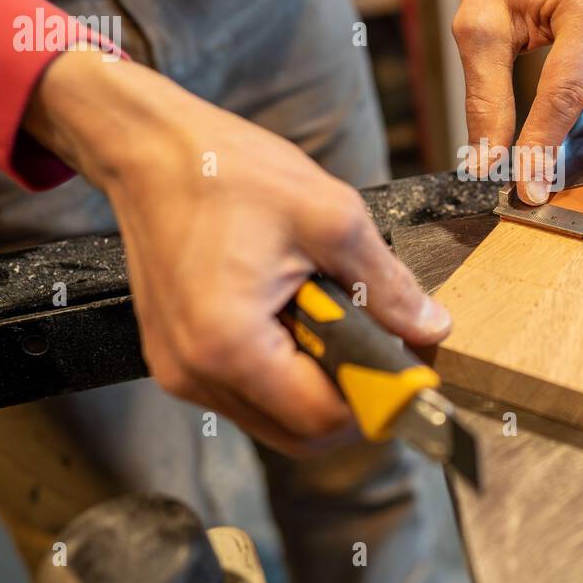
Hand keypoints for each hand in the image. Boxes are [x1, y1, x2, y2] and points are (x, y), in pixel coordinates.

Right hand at [24, 50, 450, 454]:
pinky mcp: (177, 358)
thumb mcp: (331, 217)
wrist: (152, 149)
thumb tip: (429, 328)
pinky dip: (284, 372)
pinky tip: (296, 318)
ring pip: (273, 419)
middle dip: (350, 399)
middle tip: (379, 346)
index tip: (408, 365)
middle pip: (299, 434)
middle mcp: (195, 373)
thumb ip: (386, 285)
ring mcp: (180, 371)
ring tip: (330, 319)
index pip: (323, 420)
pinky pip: (246, 393)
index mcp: (229, 345)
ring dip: (316, 386)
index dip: (377, 397)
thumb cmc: (225, 171)